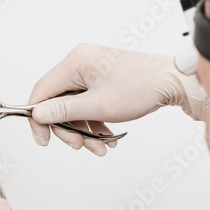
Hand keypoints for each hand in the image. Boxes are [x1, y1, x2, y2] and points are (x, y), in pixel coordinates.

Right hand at [27, 44, 208, 151]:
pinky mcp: (101, 80)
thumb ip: (64, 111)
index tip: (42, 139)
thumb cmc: (140, 87)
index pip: (42, 91)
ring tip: (99, 147)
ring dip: (83, 130)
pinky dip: (94, 123)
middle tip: (79, 145)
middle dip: (68, 128)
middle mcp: (80, 63)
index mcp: (75, 62)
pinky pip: (88, 104)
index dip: (38, 118)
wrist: (171, 82)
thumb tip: (38, 114)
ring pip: (74, 107)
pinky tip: (106, 138)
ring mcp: (91, 71)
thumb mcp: (98, 105)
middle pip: (58, 102)